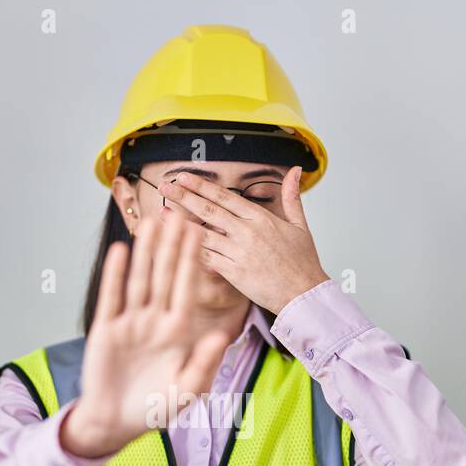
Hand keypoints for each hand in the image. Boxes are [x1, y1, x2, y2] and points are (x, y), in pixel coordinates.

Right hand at [61, 212, 230, 458]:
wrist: (116, 423)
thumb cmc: (153, 409)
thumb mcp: (186, 390)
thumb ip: (203, 363)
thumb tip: (221, 337)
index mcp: (178, 332)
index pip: (188, 290)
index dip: (193, 262)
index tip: (201, 235)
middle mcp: (155, 321)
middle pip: (165, 277)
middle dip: (172, 247)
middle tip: (180, 214)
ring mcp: (130, 323)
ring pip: (140, 280)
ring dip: (145, 252)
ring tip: (152, 222)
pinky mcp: (106, 329)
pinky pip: (112, 297)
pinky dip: (115, 275)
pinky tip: (121, 251)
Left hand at [158, 165, 329, 314]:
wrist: (304, 294)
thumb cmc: (302, 263)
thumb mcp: (300, 225)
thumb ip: (292, 197)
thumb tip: (295, 171)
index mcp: (261, 218)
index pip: (225, 197)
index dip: (202, 186)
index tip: (184, 177)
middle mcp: (247, 232)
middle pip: (209, 210)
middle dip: (184, 196)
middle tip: (165, 186)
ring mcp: (238, 253)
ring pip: (203, 234)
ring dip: (179, 223)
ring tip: (162, 212)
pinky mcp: (233, 273)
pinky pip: (206, 258)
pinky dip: (189, 250)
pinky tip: (173, 242)